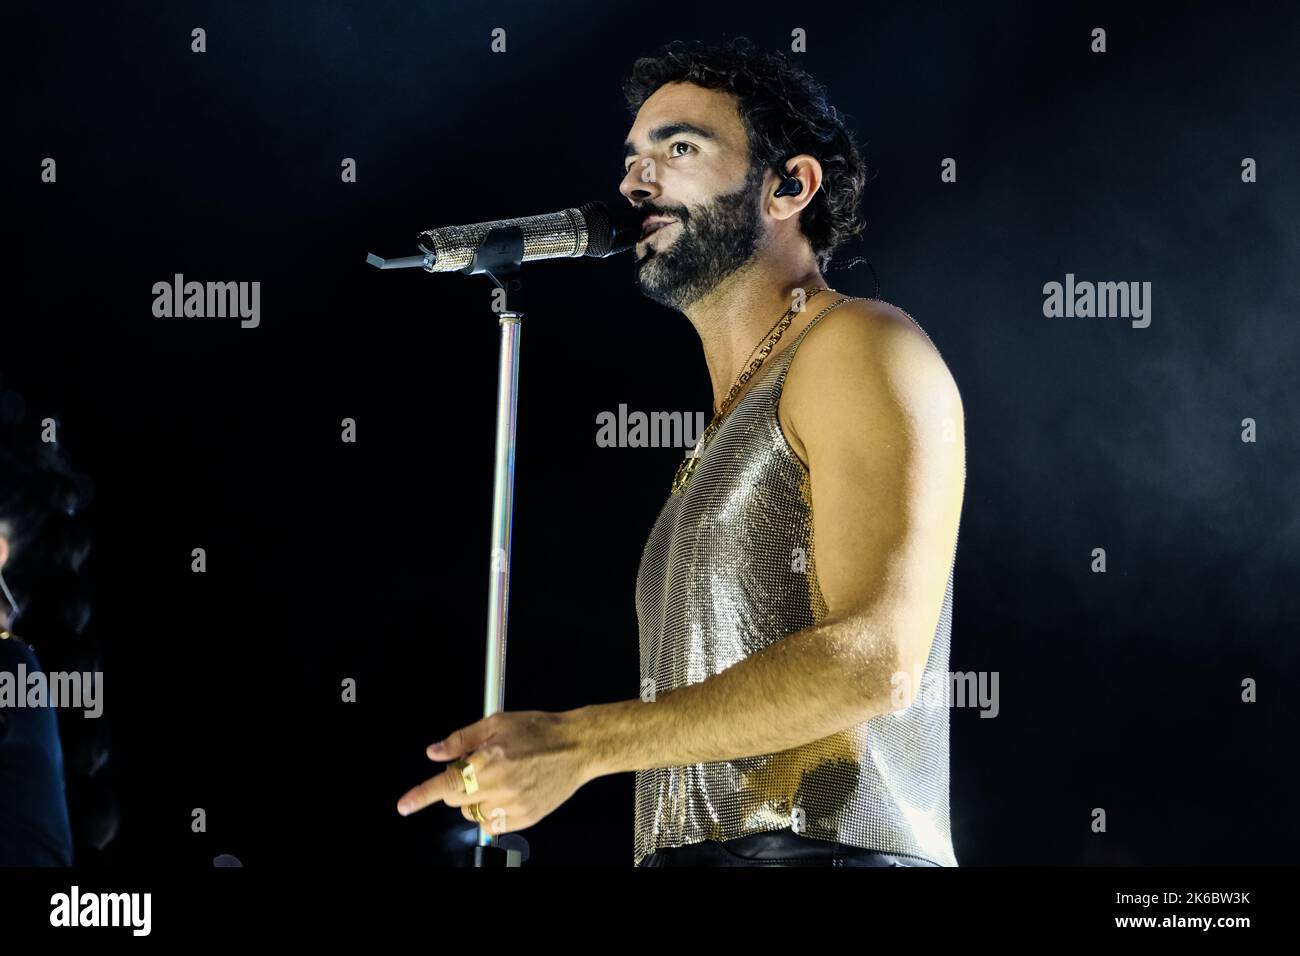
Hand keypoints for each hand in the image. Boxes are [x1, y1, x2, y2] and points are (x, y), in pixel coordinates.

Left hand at [395, 709, 591, 833]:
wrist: (577, 747)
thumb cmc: (540, 730)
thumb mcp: (497, 722)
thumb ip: (461, 739)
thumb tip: (434, 751)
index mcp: (491, 760)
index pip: (447, 784)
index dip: (421, 795)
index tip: (405, 805)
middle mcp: (501, 786)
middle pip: (457, 800)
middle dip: (460, 784)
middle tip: (479, 766)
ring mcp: (515, 806)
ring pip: (474, 814)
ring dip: (476, 799)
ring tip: (497, 779)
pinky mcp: (526, 818)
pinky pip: (494, 824)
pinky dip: (493, 811)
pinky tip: (508, 791)